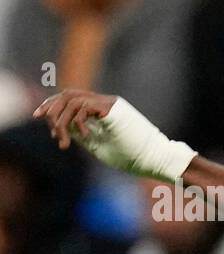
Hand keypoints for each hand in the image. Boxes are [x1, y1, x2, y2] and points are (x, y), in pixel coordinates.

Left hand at [34, 90, 194, 179]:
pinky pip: (83, 107)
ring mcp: (109, 103)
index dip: (51, 104)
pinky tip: (85, 138)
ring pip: (71, 100)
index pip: (69, 98)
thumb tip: (61, 127)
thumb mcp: (99, 144)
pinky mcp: (112, 109)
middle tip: (48, 129)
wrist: (155, 159)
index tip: (39, 117)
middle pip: (67, 94)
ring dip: (62, 121)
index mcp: (102, 108)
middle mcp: (105, 101)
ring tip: (64, 140)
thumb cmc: (132, 156)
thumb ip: (82, 133)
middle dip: (51, 109)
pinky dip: (77, 122)